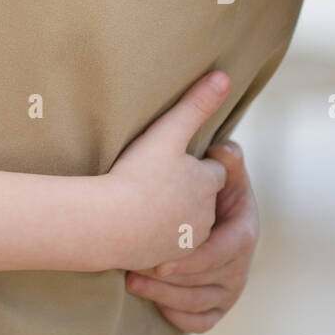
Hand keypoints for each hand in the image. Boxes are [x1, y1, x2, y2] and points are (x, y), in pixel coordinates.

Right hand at [107, 71, 230, 271]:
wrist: (110, 224)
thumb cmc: (137, 174)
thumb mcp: (167, 133)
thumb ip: (195, 105)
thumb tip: (224, 76)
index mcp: (207, 182)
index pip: (213, 170)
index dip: (195, 164)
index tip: (173, 160)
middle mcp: (205, 214)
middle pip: (202, 198)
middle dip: (187, 191)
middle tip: (156, 179)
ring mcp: (187, 239)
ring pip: (188, 222)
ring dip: (174, 213)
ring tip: (144, 201)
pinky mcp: (168, 258)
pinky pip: (169, 244)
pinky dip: (158, 235)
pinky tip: (136, 223)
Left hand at [125, 139, 258, 331]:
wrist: (209, 212)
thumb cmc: (210, 187)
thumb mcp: (222, 170)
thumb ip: (224, 158)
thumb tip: (224, 149)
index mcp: (243, 231)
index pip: (223, 252)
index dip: (194, 260)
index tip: (160, 261)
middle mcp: (241, 265)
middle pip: (206, 281)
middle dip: (169, 279)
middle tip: (132, 269)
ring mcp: (230, 289)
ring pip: (198, 303)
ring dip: (164, 295)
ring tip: (131, 281)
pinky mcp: (217, 306)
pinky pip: (200, 322)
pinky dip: (176, 315)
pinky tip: (150, 299)